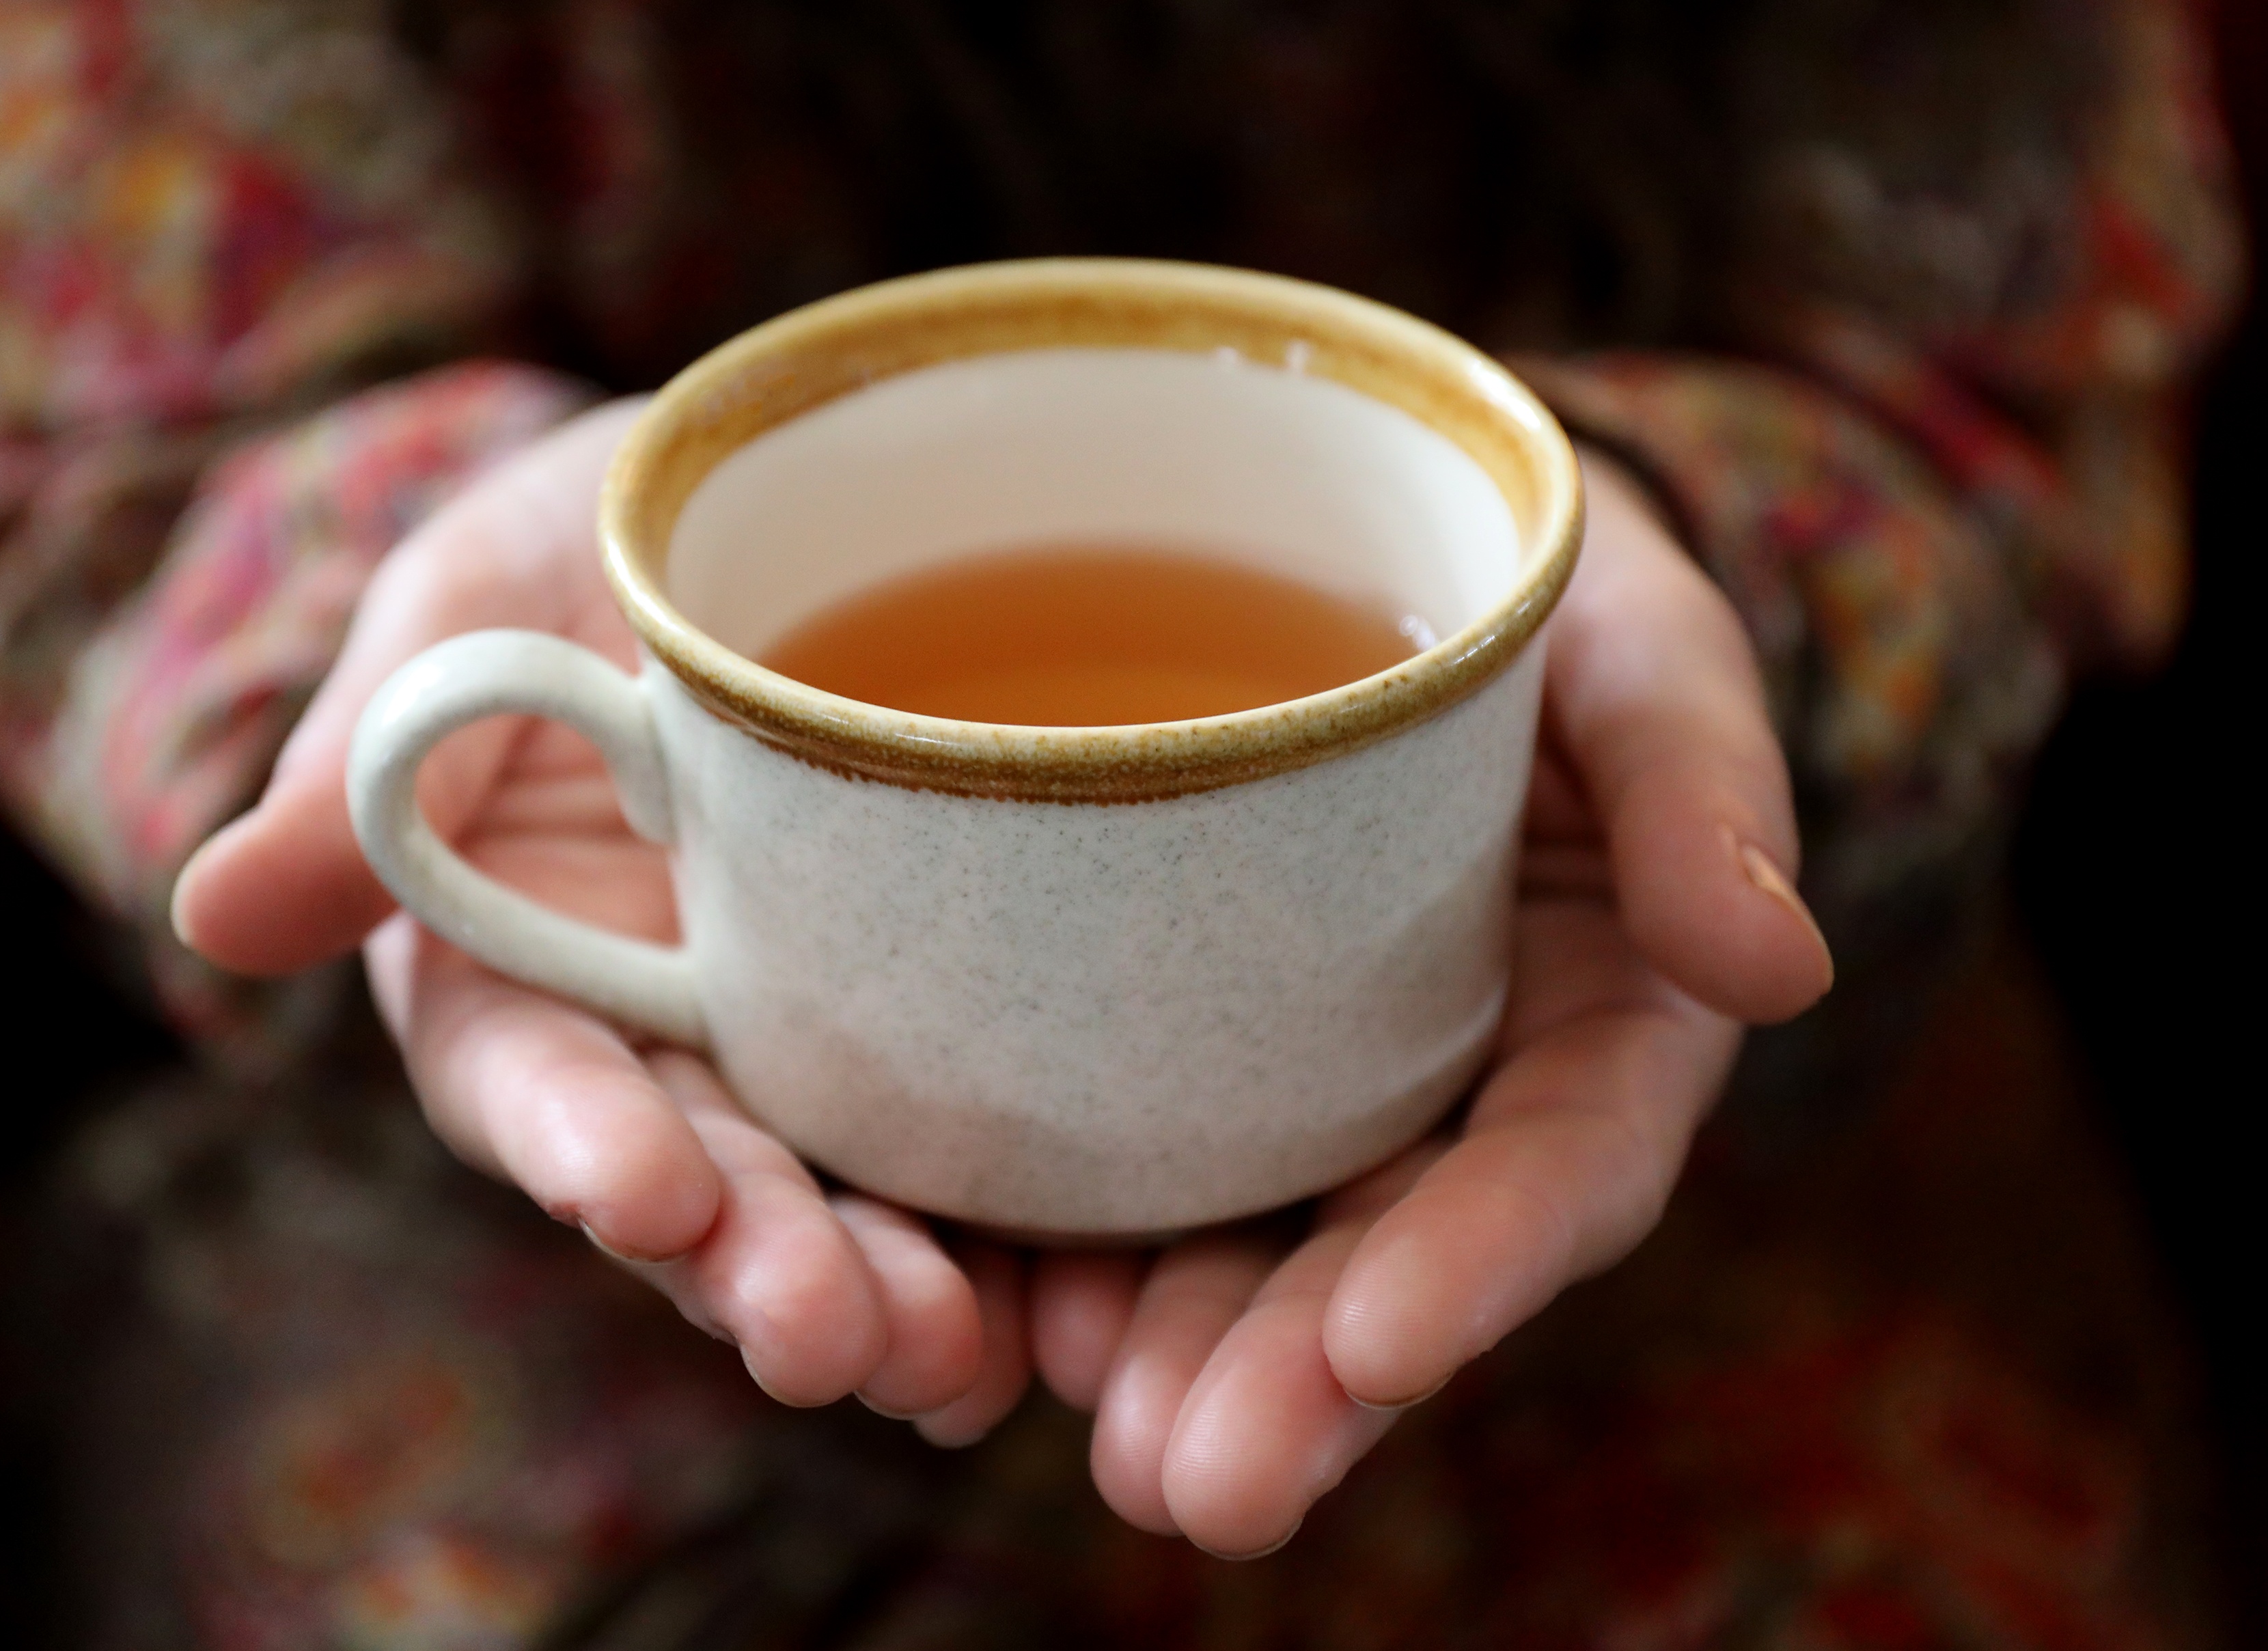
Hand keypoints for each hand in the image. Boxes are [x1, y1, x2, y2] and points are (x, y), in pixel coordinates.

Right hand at [174, 400, 1029, 1438]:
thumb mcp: (473, 593)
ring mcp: (803, 1047)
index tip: (640, 1191)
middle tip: (821, 1333)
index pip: (528, 1077)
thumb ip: (369, 758)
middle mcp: (658, 1035)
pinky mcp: (935, 1033)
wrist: (797, 503)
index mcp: (514, 955)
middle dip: (749, 1266)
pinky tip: (1062, 1317)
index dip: (575, 1140)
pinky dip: (1011, 1251)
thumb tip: (211, 909)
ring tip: (947, 1362)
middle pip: (691, 1188)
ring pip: (832, 1205)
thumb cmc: (598, 530)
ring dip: (882, 1299)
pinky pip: (969, 1158)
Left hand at [1014, 450, 1833, 1555]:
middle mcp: (1457, 1086)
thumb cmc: (1537, 592)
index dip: (1482, 1258)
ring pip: (1259, 1251)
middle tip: (1201, 1485)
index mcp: (1600, 1014)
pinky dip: (1080, 1255)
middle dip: (1303, 1380)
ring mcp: (1320, 1087)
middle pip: (1392, 1257)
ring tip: (1111, 1452)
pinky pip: (1138, 1171)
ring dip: (1184, 1362)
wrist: (1381, 561)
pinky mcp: (1187, 1059)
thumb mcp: (1636, 647)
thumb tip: (1776, 970)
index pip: (1561, 1161)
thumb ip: (1698, 784)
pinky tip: (1007, 1325)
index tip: (1381, 1345)